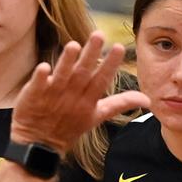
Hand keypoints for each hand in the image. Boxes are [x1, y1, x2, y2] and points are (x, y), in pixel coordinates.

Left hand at [7, 32, 142, 151]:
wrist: (39, 146)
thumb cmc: (69, 127)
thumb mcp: (97, 116)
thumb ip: (120, 104)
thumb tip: (148, 100)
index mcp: (88, 100)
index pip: (102, 79)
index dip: (109, 64)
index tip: (118, 47)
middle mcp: (72, 96)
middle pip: (83, 73)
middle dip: (91, 54)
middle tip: (98, 35)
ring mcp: (52, 96)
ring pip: (62, 76)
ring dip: (67, 61)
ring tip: (73, 45)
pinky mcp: (33, 97)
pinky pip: (37, 85)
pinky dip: (40, 77)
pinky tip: (43, 67)